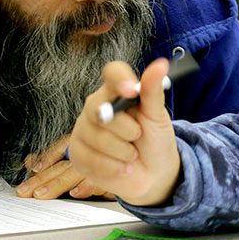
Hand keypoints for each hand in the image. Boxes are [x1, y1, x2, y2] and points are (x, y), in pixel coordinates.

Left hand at [16, 135, 114, 199]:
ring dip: (57, 185)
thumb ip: (53, 158)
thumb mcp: (77, 156)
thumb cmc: (103, 156)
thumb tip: (30, 161)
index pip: (59, 148)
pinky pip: (98, 181)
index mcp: (80, 144)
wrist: (135, 158)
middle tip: (25, 191)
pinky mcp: (111, 177)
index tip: (31, 169)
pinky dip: (87, 187)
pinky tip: (76, 192)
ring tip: (42, 194)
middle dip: (41, 179)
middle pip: (61, 166)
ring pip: (75, 174)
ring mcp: (99, 163)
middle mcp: (88, 152)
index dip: (45, 159)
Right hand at [69, 59, 180, 206]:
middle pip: (100, 108)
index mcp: (117, 92)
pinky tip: (123, 167)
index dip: (120, 80)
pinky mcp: (78, 154)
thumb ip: (153, 91)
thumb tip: (161, 64)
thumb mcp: (157, 116)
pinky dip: (114, 167)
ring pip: (97, 137)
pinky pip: (92, 159)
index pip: (112, 72)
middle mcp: (96, 106)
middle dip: (126, 128)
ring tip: (132, 154)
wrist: (154, 175)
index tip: (132, 92)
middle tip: (138, 136)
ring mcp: (84, 130)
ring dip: (123, 151)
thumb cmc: (155, 140)